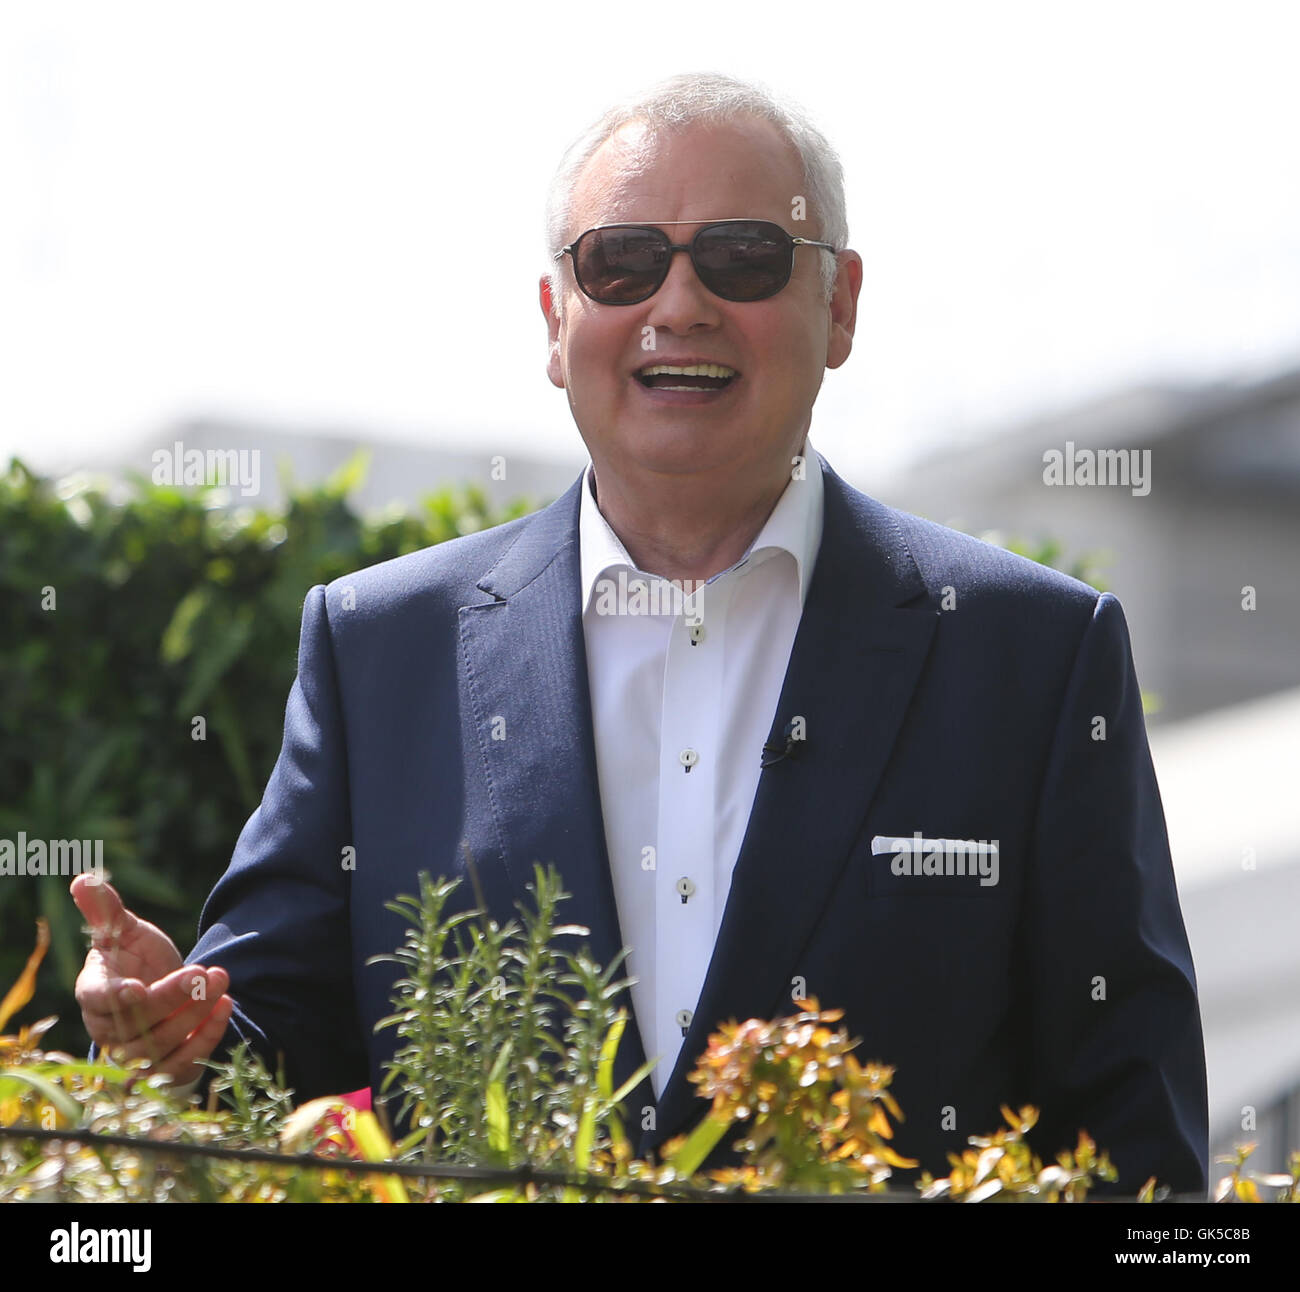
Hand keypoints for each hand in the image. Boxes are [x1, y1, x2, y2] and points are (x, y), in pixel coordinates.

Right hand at [71, 874, 233, 1086]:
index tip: (135, 989)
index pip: (95, 999)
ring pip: (162, 1043)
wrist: (158, 996)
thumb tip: (82, 878)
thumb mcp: (122, 933)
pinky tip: (226, 1005)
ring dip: (195, 1014)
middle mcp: (109, 1030)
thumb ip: (105, 911)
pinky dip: (207, 1037)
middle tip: (202, 972)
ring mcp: (136, 1054)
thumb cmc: (132, 960)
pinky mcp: (165, 1068)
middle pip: (137, 1021)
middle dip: (172, 997)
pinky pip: (184, 1062)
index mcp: (93, 993)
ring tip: (221, 979)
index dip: (112, 997)